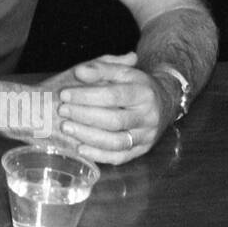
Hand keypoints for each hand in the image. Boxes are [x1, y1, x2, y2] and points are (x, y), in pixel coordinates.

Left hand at [55, 52, 173, 163]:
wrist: (165, 102)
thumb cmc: (135, 85)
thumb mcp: (122, 70)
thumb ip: (101, 68)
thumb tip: (80, 72)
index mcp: (144, 93)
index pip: (114, 95)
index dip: (87, 96)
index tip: (64, 94)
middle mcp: (148, 117)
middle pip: (114, 120)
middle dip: (84, 116)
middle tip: (62, 110)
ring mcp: (146, 136)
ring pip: (116, 141)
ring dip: (88, 136)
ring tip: (66, 127)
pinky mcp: (141, 150)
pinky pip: (120, 157)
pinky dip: (98, 155)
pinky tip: (80, 148)